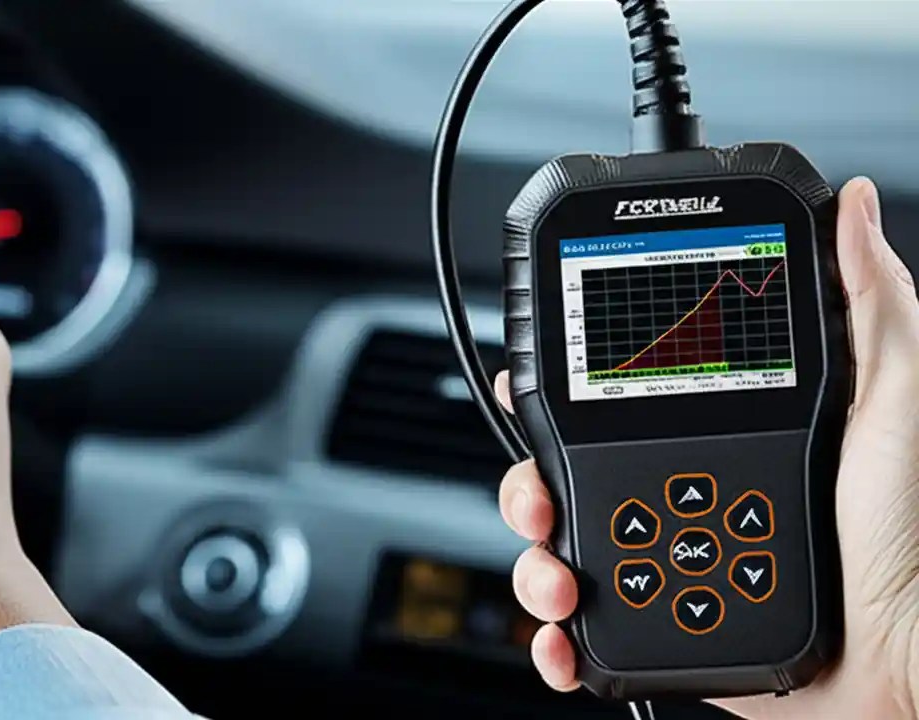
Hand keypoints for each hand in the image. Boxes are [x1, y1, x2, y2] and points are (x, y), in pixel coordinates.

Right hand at [499, 178, 918, 718]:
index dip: (552, 388)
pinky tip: (564, 633)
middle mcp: (673, 490)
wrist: (899, 658)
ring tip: (560, 578)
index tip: (523, 382)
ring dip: (534, 562)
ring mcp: (658, 559)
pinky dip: (553, 639)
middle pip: (561, 473)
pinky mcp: (653, 628)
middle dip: (526, 486)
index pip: (608, 396)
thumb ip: (871, 305)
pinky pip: (578, 632)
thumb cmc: (905, 535)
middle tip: (538, 500)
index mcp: (710, 430)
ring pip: (555, 549)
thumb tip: (856, 204)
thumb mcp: (890, 403)